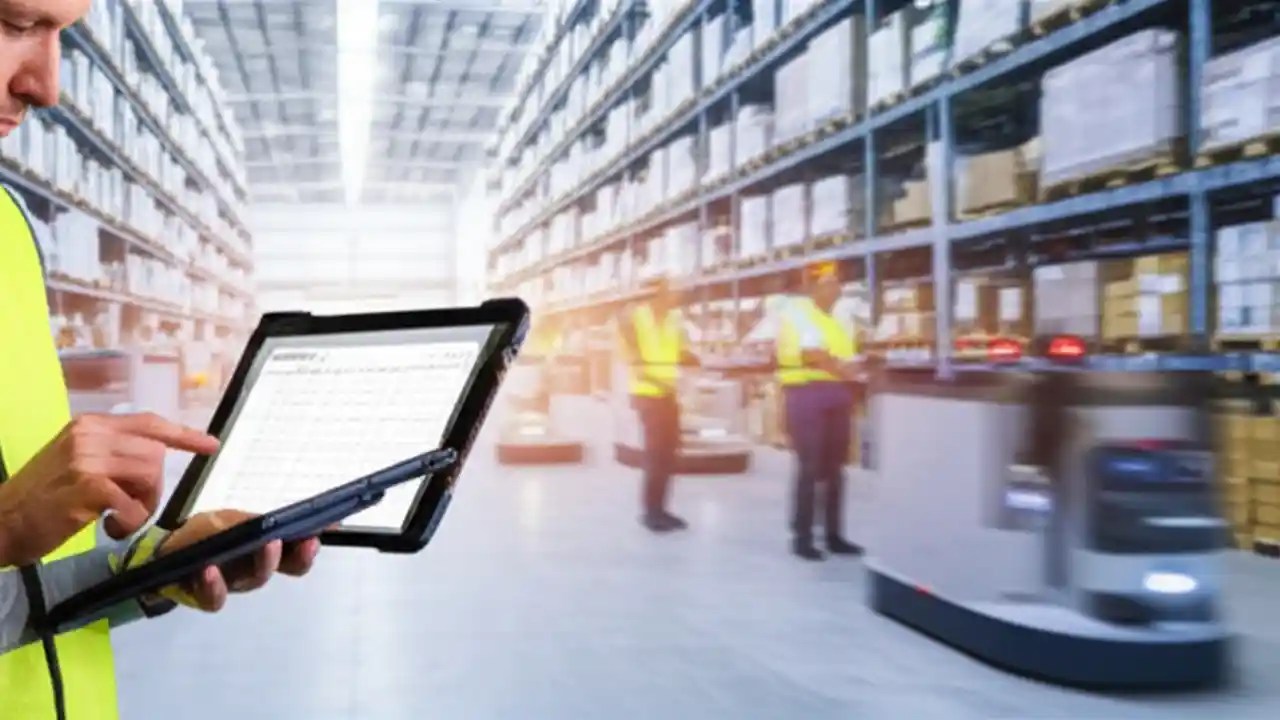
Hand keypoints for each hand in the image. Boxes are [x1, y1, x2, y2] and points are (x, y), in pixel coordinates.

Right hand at [0, 413, 218, 567]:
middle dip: (153, 486)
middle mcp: (90, 435)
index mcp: (91, 425)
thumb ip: (111, 453)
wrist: (2, 522)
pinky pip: (134, 504)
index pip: (149, 423)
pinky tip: (110, 528)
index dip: (184, 435)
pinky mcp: (87, 487)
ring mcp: (88, 459)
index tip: (211, 444)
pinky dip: (130, 522)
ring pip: (150, 475)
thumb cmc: (42, 498)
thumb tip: (153, 460)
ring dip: (144, 504)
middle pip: (155, 454)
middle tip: (132, 507)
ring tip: (119, 518)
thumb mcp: (75, 462)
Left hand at [154, 510, 321, 612]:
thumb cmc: (201, 536)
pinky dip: (215, 584)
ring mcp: (233, 584)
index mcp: (267, 549)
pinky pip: (215, 597)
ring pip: (256, 580)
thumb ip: (259, 521)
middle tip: (308, 541)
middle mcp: (257, 568)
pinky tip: (210, 570)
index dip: (320, 537)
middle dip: (301, 555)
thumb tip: (296, 514)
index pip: (301, 546)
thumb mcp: (228, 520)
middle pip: (288, 567)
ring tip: (267, 545)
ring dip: (264, 563)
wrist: (158, 555)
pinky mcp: (204, 596)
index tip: (334, 526)